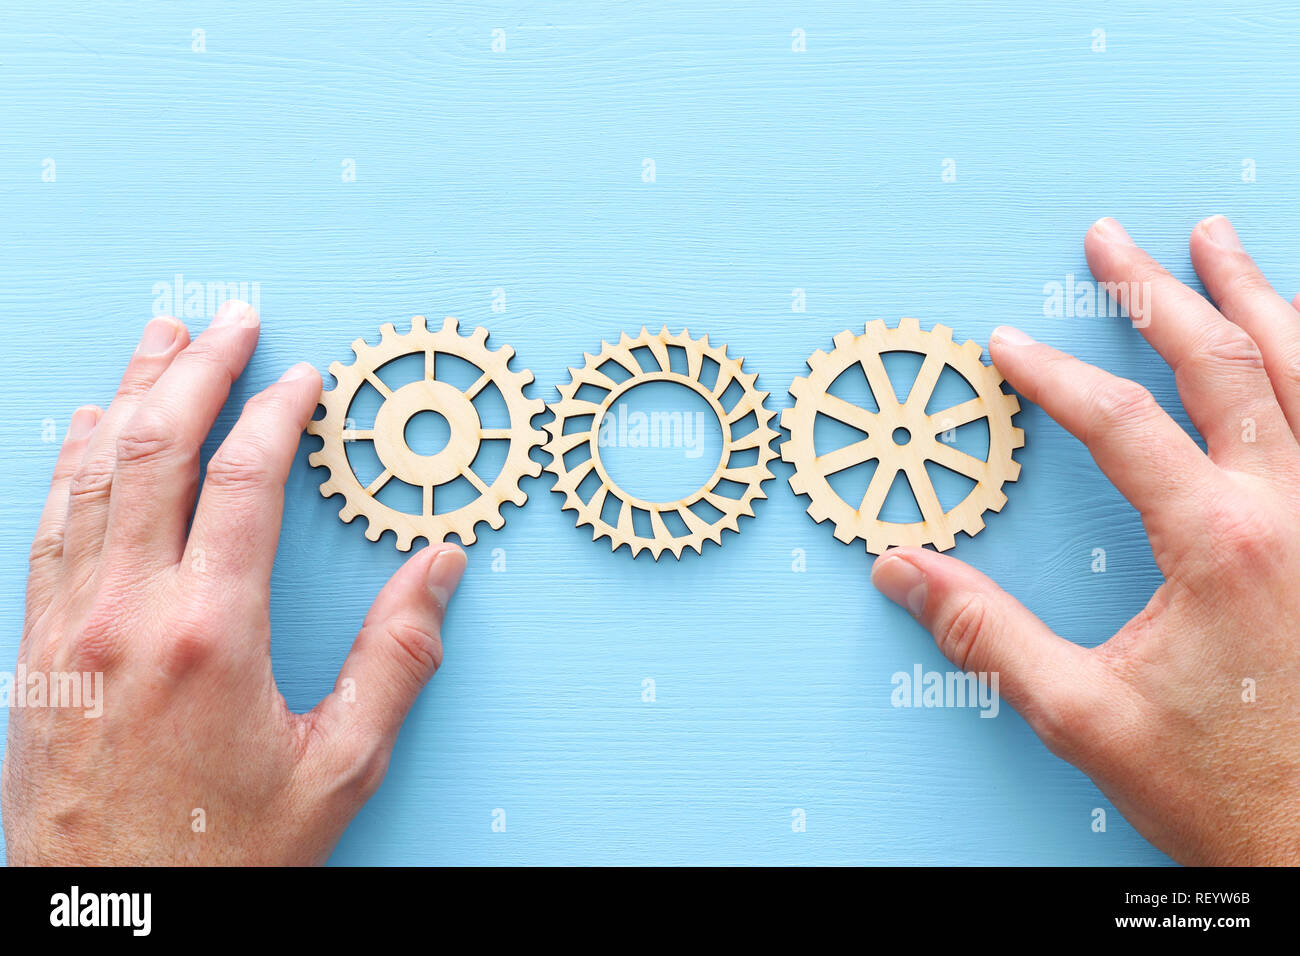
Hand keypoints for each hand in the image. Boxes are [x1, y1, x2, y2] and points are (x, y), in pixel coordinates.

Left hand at [2, 300, 465, 864]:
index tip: (303, 379)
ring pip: (92, 475)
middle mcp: (126, 614)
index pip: (241, 481)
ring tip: (160, 340)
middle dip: (196, 371)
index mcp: (209, 634)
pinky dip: (75, 462)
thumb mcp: (340, 768)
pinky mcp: (37, 649)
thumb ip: (397, 659)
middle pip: (155, 451)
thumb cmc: (226, 852)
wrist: (114, 920)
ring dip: (129, 395)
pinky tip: (92, 430)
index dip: (276, 413)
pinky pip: (51, 525)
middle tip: (231, 322)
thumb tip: (439, 570)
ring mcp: (67, 627)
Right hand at [872, 216, 1299, 864]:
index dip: (1056, 377)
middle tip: (1115, 241)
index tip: (1010, 348)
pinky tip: (1299, 343)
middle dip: (1161, 290)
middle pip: (1229, 362)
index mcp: (1222, 544)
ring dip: (1259, 298)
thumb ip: (986, 634)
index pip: (1126, 422)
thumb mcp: (1080, 714)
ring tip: (1218, 244)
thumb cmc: (1222, 785)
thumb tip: (903, 574)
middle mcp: (1297, 513)